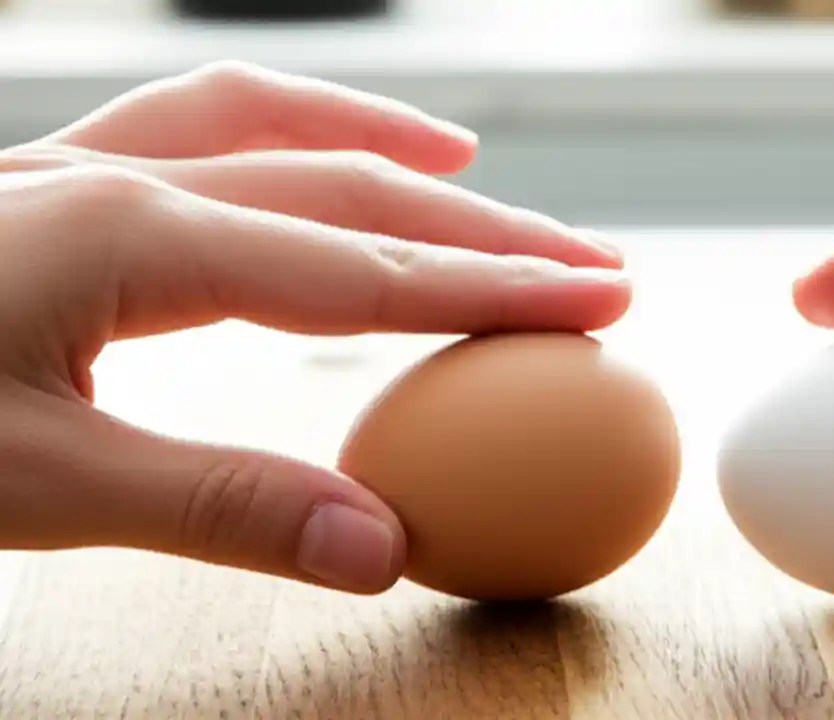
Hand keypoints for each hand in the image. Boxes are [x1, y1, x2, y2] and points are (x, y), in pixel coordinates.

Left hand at [0, 62, 628, 593]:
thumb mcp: (38, 486)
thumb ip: (218, 507)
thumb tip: (382, 547)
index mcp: (132, 237)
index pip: (365, 269)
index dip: (495, 288)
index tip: (598, 299)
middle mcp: (120, 179)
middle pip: (349, 189)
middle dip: (484, 228)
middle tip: (589, 260)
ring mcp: (79, 170)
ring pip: (272, 130)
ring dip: (388, 150)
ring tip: (473, 166)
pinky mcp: (53, 193)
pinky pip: (196, 126)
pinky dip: (285, 128)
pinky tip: (314, 150)